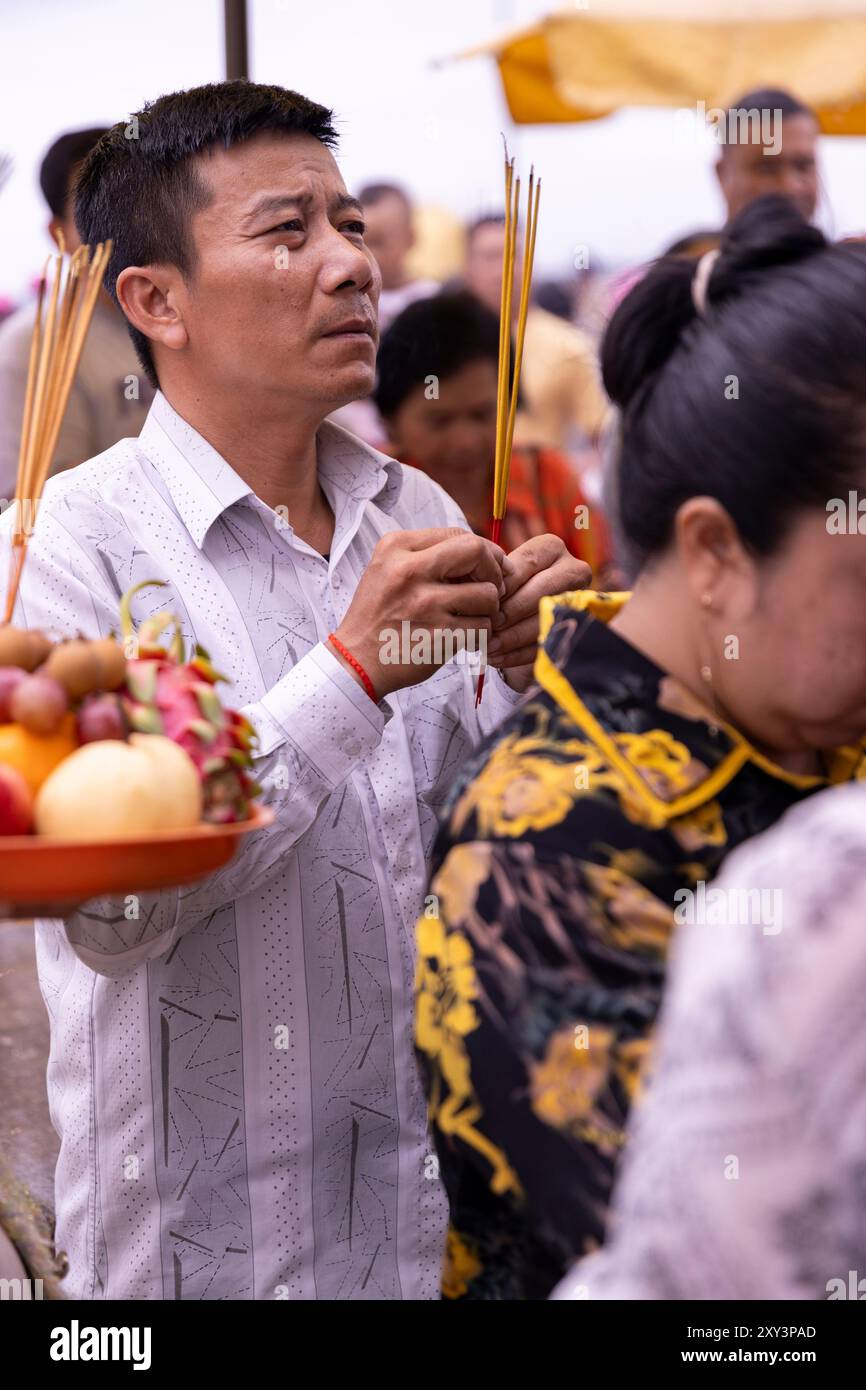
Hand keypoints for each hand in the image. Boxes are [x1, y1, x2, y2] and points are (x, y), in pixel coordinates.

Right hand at [333, 527, 504, 697]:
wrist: (356, 660)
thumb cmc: (377, 615)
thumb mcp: (387, 569)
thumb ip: (428, 555)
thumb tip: (482, 553)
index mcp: (396, 548)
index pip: (459, 534)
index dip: (483, 551)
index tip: (488, 567)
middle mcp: (410, 571)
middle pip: (477, 552)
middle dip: (494, 570)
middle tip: (492, 588)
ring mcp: (426, 604)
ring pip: (488, 593)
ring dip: (489, 609)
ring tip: (473, 618)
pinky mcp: (439, 634)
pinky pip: (483, 626)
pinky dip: (481, 634)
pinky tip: (465, 638)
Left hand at [486, 534, 590, 691]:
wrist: (524, 615)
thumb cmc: (505, 590)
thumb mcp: (499, 576)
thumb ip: (493, 577)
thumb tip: (478, 589)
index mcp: (551, 547)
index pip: (525, 563)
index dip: (501, 585)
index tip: (481, 602)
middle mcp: (573, 568)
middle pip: (541, 591)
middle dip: (510, 613)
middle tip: (487, 627)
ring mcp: (580, 598)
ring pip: (545, 618)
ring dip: (513, 638)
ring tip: (488, 647)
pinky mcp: (577, 627)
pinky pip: (548, 642)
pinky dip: (519, 654)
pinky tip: (499, 658)